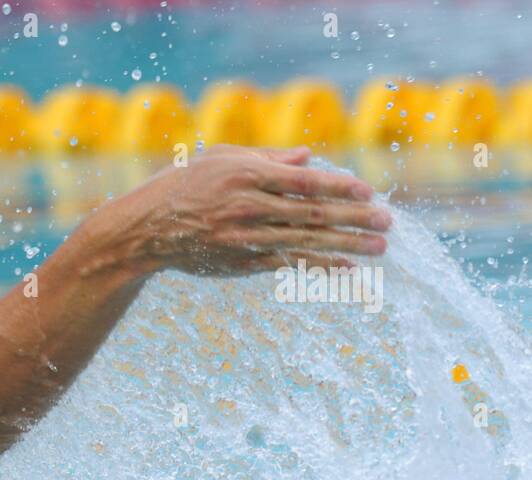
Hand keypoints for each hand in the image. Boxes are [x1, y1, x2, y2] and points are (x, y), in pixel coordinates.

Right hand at [119, 145, 391, 275]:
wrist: (146, 230)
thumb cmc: (185, 185)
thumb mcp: (221, 159)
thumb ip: (267, 158)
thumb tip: (309, 157)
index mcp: (246, 176)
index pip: (303, 182)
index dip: (339, 187)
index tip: (369, 191)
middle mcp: (248, 207)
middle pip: (312, 214)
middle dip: (354, 218)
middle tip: (388, 222)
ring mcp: (245, 238)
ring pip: (304, 241)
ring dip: (346, 245)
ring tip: (378, 248)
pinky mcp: (240, 262)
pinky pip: (286, 263)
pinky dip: (317, 265)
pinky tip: (344, 266)